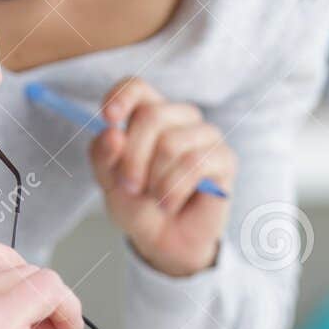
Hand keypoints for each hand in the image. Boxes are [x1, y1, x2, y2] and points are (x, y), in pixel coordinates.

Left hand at [89, 77, 235, 277]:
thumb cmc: (139, 205)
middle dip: (132, 158)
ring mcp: (205, 136)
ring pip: (171, 143)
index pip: (136, 87)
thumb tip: (112, 132)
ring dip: (155, 180)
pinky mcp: (224, 159)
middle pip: (151, 115)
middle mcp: (180, 118)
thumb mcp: (110, 183)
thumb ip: (104, 156)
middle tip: (129, 187)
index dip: (121, 97)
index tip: (108, 119)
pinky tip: (169, 204)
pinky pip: (195, 163)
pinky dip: (174, 190)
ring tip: (154, 199)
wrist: (166, 241)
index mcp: (149, 114)